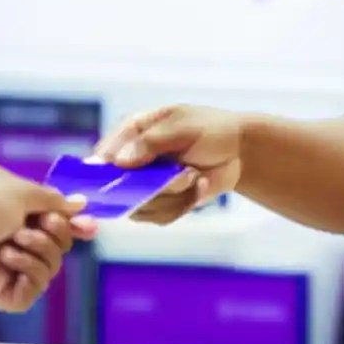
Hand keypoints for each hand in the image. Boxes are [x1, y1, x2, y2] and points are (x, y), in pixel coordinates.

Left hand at [0, 162, 97, 312]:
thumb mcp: (21, 190)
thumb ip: (55, 201)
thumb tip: (81, 205)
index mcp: (13, 209)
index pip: (53, 220)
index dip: (73, 223)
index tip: (89, 225)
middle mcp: (10, 238)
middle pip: (59, 242)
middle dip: (57, 230)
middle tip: (40, 223)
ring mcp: (6, 267)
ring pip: (52, 264)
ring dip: (41, 247)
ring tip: (13, 240)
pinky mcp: (2, 292)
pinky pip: (37, 285)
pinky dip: (29, 268)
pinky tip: (8, 258)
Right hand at [92, 104, 243, 223]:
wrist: (239, 151)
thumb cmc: (211, 130)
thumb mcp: (183, 126)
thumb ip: (151, 142)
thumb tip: (120, 161)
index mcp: (131, 133)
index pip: (103, 156)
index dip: (105, 172)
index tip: (123, 180)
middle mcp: (131, 162)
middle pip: (117, 190)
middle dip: (152, 187)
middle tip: (186, 173)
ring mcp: (144, 186)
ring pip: (140, 207)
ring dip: (174, 194)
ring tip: (195, 175)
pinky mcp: (161, 204)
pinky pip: (161, 217)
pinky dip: (184, 204)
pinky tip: (201, 185)